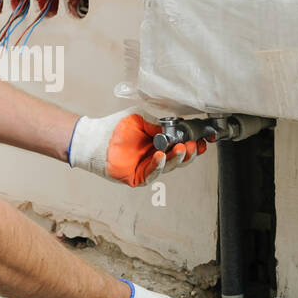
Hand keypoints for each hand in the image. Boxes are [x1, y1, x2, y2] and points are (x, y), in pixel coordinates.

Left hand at [67, 107, 211, 186]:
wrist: (95, 136)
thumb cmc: (116, 127)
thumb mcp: (141, 120)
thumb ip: (157, 125)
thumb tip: (174, 129)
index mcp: (158, 144)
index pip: (180, 147)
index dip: (192, 145)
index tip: (202, 140)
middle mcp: (155, 157)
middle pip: (178, 160)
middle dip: (189, 153)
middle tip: (194, 145)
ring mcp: (146, 168)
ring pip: (168, 167)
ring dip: (176, 158)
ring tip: (182, 149)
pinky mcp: (136, 177)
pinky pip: (151, 173)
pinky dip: (158, 164)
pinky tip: (161, 155)